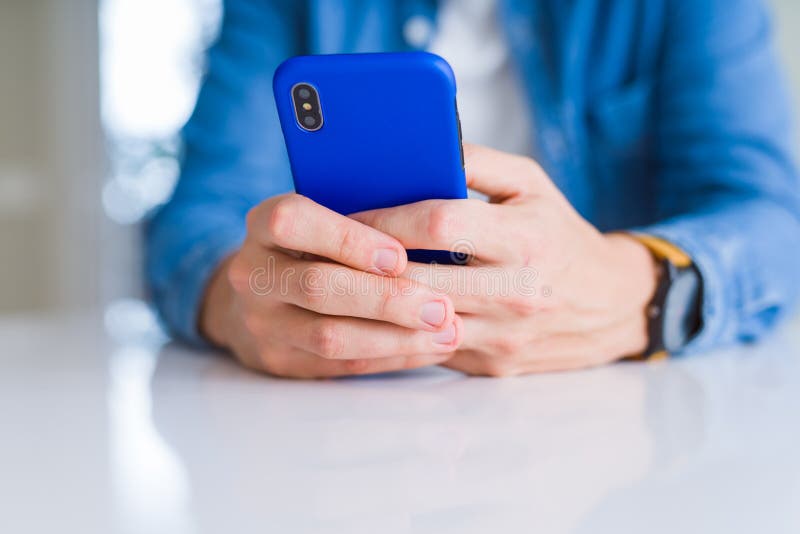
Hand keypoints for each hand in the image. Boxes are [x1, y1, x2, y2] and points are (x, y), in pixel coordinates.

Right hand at [200, 194, 462, 377]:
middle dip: (386, 299)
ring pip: (331, 337)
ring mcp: (262, 322)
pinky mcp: (280, 360)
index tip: (398, 256)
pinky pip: (343, 365)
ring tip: (447, 331)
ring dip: (396, 337)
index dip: (346, 240)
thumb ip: (362, 221)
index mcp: (263, 224)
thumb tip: (434, 227)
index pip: (292, 222)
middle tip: (441, 306)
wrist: (260, 296)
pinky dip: (393, 356)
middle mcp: (252, 274)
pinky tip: (430, 347)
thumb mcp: (323, 220)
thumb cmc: (312, 247)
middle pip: (318, 288)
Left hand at [352, 144, 657, 375]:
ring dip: (370, 303)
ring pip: (417, 323)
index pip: (441, 224)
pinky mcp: (493, 364)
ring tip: (333, 282)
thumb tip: (424, 145)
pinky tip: (364, 316)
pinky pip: (429, 350)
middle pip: (419, 278)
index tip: (349, 211)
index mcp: (525, 238)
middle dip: (365, 264)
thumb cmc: (562, 236)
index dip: (388, 217)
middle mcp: (516, 292)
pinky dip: (393, 333)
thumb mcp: (533, 186)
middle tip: (324, 249)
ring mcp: (503, 335)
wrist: (611, 304)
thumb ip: (479, 163)